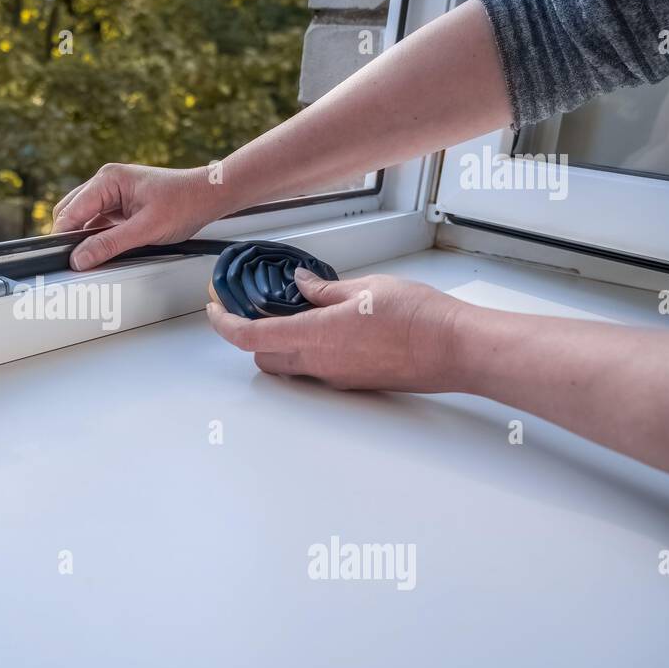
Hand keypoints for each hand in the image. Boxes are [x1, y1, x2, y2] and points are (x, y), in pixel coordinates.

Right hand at [52, 163, 223, 269]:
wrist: (208, 196)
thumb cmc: (184, 203)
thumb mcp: (145, 229)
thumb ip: (109, 244)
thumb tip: (80, 258)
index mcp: (108, 179)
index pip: (71, 210)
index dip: (63, 235)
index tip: (61, 257)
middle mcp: (106, 182)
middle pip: (72, 212)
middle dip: (69, 236)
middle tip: (73, 261)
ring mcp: (113, 194)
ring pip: (84, 219)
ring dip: (85, 237)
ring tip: (88, 258)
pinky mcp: (121, 205)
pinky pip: (99, 222)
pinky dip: (97, 237)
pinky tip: (102, 250)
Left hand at [205, 270, 468, 392]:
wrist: (454, 349)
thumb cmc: (417, 316)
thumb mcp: (365, 288)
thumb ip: (324, 289)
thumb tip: (300, 284)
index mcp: (315, 335)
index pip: (249, 337)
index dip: (223, 324)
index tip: (214, 309)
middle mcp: (319, 363)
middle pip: (263, 357)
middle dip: (252, 336)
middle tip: (259, 308)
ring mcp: (336, 378)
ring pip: (290, 366)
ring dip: (282, 345)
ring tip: (298, 314)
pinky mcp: (354, 383)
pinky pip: (317, 370)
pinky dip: (310, 351)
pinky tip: (330, 327)